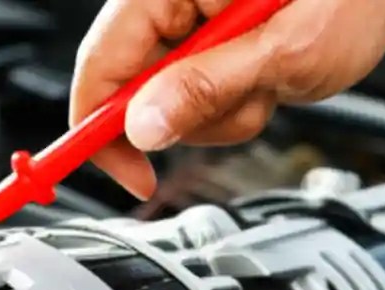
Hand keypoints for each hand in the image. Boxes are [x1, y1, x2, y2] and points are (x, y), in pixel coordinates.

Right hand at [70, 0, 384, 198]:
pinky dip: (236, 97)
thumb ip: (205, 90)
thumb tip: (142, 128)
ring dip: (222, 110)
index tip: (134, 176)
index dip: (103, 132)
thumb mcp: (284, 52)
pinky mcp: (215, 34)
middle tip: (245, 104)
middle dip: (188, 118)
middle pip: (134, 88)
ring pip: (171, 98)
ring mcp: (193, 17)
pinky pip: (201, 87)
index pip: (100, 66)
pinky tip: (271, 75)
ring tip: (271, 80)